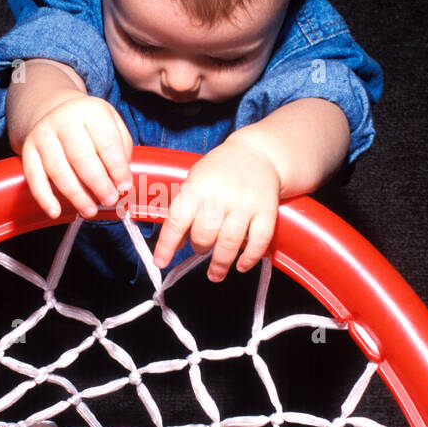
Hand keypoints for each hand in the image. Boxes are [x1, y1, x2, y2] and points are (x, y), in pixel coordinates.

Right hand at [21, 93, 132, 219]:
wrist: (56, 112)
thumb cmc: (90, 126)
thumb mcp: (113, 126)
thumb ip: (122, 152)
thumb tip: (122, 184)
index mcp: (91, 112)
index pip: (107, 143)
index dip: (117, 168)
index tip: (124, 187)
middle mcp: (64, 120)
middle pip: (81, 157)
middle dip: (98, 184)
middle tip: (110, 200)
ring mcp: (43, 135)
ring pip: (58, 170)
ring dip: (76, 195)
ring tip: (90, 210)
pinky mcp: (28, 150)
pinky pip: (34, 177)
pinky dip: (44, 198)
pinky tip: (55, 212)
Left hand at [152, 137, 280, 280]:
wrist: (258, 153)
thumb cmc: (221, 170)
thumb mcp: (195, 181)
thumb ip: (184, 210)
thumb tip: (176, 243)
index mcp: (197, 188)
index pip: (177, 221)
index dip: (166, 246)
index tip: (161, 262)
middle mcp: (220, 196)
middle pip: (204, 236)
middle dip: (199, 248)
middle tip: (202, 248)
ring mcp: (244, 204)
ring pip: (229, 244)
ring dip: (220, 264)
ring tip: (215, 273)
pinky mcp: (266, 211)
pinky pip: (258, 242)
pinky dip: (249, 259)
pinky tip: (241, 265)